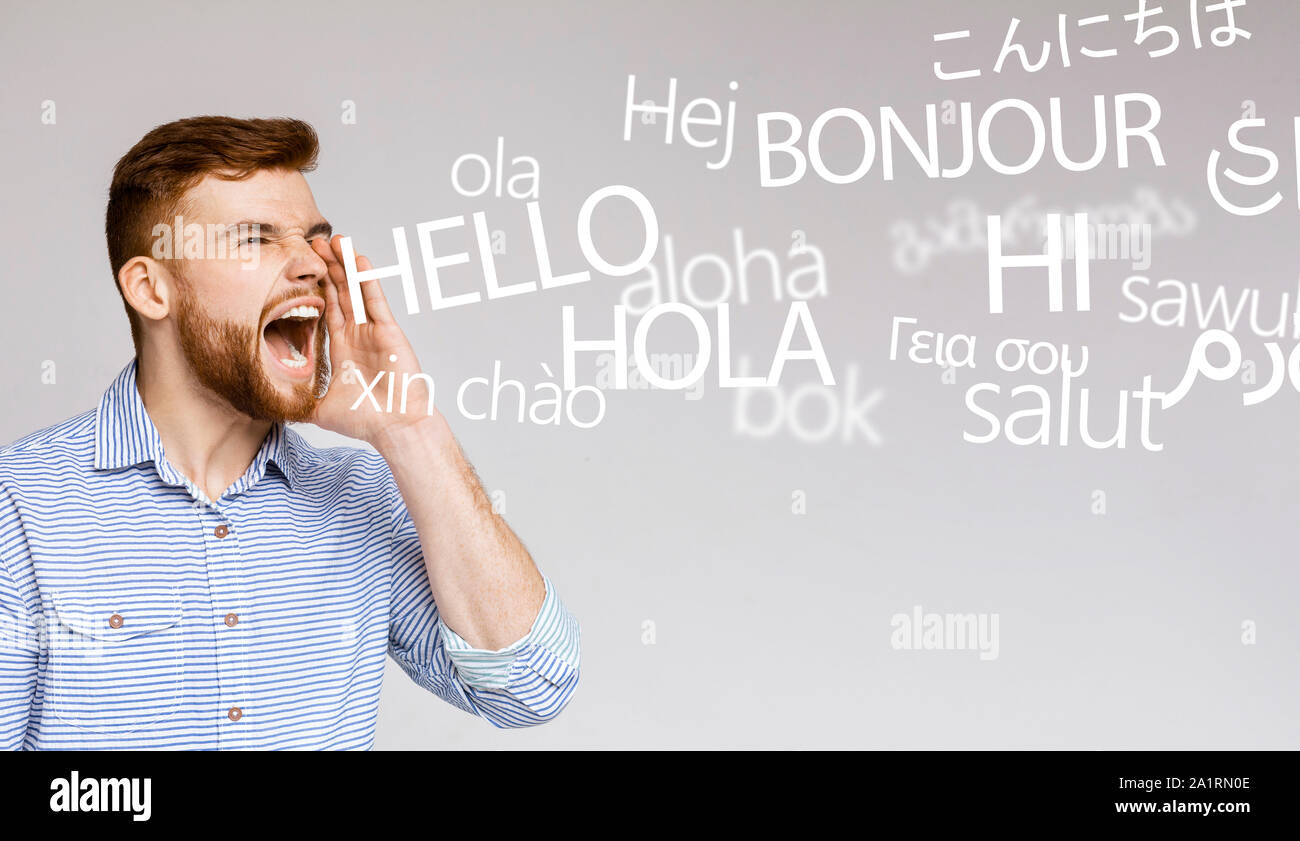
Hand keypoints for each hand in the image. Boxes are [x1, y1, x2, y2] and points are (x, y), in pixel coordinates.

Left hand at [309, 234, 439, 442]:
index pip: (328, 309)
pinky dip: (367, 280)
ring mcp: (373, 332)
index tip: (308, 267)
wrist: (394, 427)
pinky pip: (375, 301)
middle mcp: (358, 336)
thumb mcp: (321, 410)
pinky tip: (358, 261)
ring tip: (336, 240)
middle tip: (316, 241)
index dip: (318, 287)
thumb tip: (275, 408)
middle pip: (340, 293)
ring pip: (356, 290)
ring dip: (345, 265)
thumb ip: (301, 402)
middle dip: (328, 267)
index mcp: (342, 349)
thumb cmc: (366, 421)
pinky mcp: (388, 332)